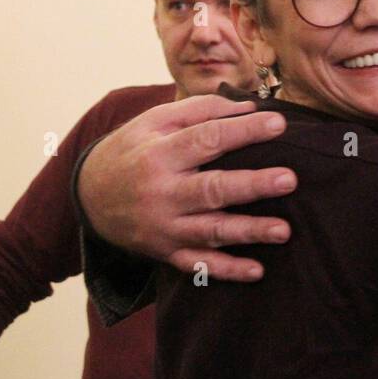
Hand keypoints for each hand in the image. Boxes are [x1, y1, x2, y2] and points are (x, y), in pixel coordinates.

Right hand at [78, 95, 295, 280]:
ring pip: (210, 231)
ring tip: (284, 230)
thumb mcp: (154, 121)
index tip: (279, 125)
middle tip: (288, 179)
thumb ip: (201, 110)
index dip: (243, 131)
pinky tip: (257, 271)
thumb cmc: (134, 150)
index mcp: (159, 154)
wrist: (89, 197)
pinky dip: (227, 271)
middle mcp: (162, 193)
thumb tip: (251, 107)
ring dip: (248, 232)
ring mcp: (164, 227)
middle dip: (252, 186)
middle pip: (212, 189)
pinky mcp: (167, 252)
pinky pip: (199, 265)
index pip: (206, 140)